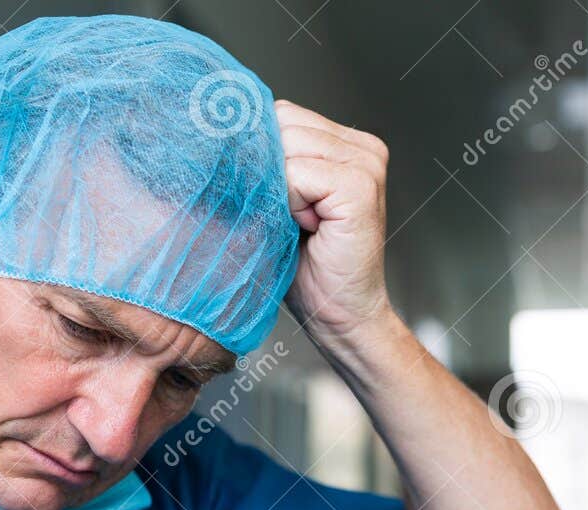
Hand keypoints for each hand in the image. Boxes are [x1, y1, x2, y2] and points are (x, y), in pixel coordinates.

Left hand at [275, 99, 392, 343]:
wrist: (341, 318)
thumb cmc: (308, 270)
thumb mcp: (281, 204)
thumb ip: (269, 163)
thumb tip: (220, 133)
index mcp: (347, 144)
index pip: (282, 114)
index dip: (262, 154)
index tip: (270, 199)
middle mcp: (364, 147)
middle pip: (283, 123)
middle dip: (270, 172)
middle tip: (290, 219)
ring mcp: (367, 164)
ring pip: (288, 146)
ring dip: (281, 191)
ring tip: (302, 225)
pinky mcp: (361, 186)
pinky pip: (298, 173)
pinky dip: (290, 204)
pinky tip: (309, 229)